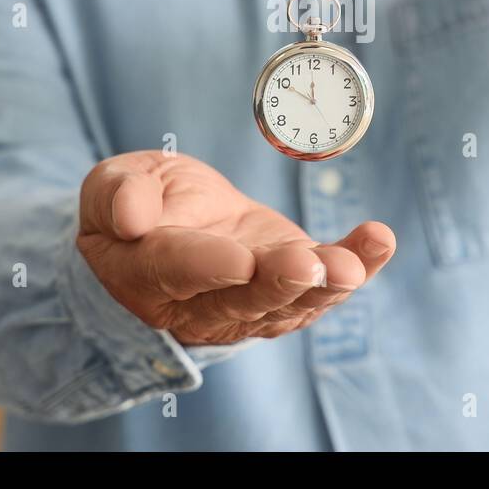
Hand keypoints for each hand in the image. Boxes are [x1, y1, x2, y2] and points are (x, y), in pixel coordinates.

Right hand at [77, 151, 394, 344]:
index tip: (241, 261)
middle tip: (309, 265)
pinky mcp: (291, 283)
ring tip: (354, 264)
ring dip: (326, 285)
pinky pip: (325, 282)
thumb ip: (117, 197)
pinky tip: (379, 240)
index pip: (179, 271)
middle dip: (279, 283)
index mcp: (149, 273)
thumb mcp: (109, 187)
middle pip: (244, 299)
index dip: (210, 267)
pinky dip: (357, 264)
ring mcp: (252, 299)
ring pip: (291, 302)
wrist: (164, 227)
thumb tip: (131, 216)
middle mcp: (204, 301)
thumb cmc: (134, 203)